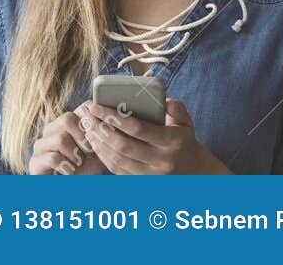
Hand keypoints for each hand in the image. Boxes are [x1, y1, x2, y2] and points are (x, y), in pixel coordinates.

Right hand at [28, 105, 104, 174]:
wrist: (69, 191)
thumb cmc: (84, 172)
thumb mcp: (97, 154)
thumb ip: (100, 137)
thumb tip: (107, 120)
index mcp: (65, 125)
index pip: (79, 109)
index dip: (91, 123)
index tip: (97, 139)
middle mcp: (50, 131)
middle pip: (67, 119)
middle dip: (83, 139)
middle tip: (87, 154)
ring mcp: (41, 146)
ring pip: (60, 138)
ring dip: (75, 156)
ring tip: (77, 165)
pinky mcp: (35, 162)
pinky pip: (53, 157)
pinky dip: (66, 167)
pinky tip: (69, 172)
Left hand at [79, 98, 229, 174]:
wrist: (196, 172)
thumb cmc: (184, 141)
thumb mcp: (186, 123)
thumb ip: (176, 108)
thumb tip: (164, 99)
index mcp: (172, 141)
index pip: (138, 128)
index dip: (114, 117)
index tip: (96, 106)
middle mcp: (162, 160)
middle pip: (123, 145)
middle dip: (100, 129)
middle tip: (86, 116)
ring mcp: (153, 175)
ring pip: (118, 159)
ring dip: (98, 143)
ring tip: (87, 127)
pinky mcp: (144, 183)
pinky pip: (118, 171)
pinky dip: (104, 157)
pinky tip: (95, 143)